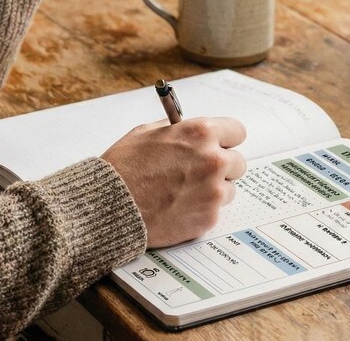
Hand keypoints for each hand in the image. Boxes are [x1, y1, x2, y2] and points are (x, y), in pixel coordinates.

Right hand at [101, 117, 246, 247]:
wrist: (112, 204)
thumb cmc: (125, 165)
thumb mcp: (148, 132)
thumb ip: (178, 130)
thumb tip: (191, 131)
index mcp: (201, 133)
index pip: (237, 131)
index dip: (225, 138)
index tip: (218, 144)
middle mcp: (213, 160)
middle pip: (237, 162)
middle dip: (221, 166)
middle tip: (199, 170)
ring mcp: (213, 192)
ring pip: (228, 189)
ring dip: (212, 189)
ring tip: (183, 191)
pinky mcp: (208, 218)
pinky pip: (215, 211)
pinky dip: (201, 209)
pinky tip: (177, 205)